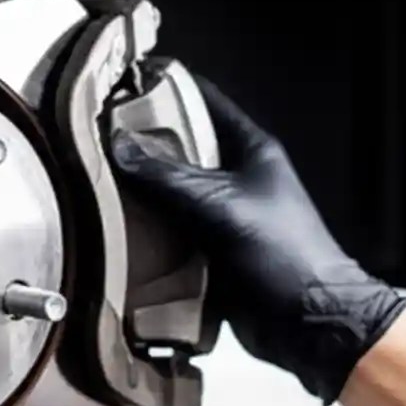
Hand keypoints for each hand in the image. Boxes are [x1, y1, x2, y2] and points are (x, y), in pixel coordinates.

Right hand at [108, 75, 405, 403]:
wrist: (308, 324)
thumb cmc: (283, 255)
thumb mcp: (220, 206)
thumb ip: (167, 177)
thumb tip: (119, 146)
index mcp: (251, 152)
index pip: (206, 102)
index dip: (169, 88)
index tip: (127, 81)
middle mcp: (237, 179)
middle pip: (182, 150)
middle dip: (143, 145)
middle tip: (98, 138)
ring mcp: (224, 216)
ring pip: (173, 194)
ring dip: (142, 193)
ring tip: (97, 181)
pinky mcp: (212, 252)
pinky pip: (172, 233)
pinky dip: (148, 232)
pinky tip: (116, 229)